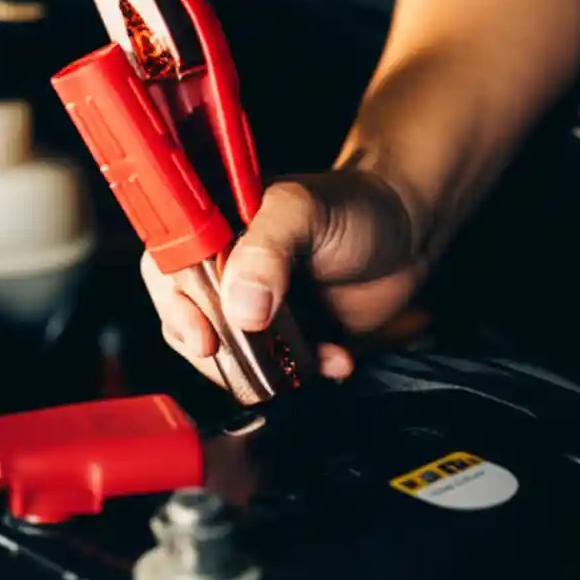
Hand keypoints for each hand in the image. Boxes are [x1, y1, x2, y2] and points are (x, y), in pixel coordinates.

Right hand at [141, 170, 426, 383]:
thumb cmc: (356, 203)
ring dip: (267, 370)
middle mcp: (224, 269)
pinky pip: (276, 374)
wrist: (412, 231)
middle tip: (257, 359)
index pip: (167, 269)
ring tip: (310, 357)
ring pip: (229, 357)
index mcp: (212, 227)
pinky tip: (335, 358)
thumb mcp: (305, 209)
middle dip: (223, 351)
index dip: (176, 307)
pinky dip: (304, 376)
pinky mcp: (285, 340)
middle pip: (188, 322)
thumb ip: (268, 249)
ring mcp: (253, 307)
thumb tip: (242, 306)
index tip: (204, 338)